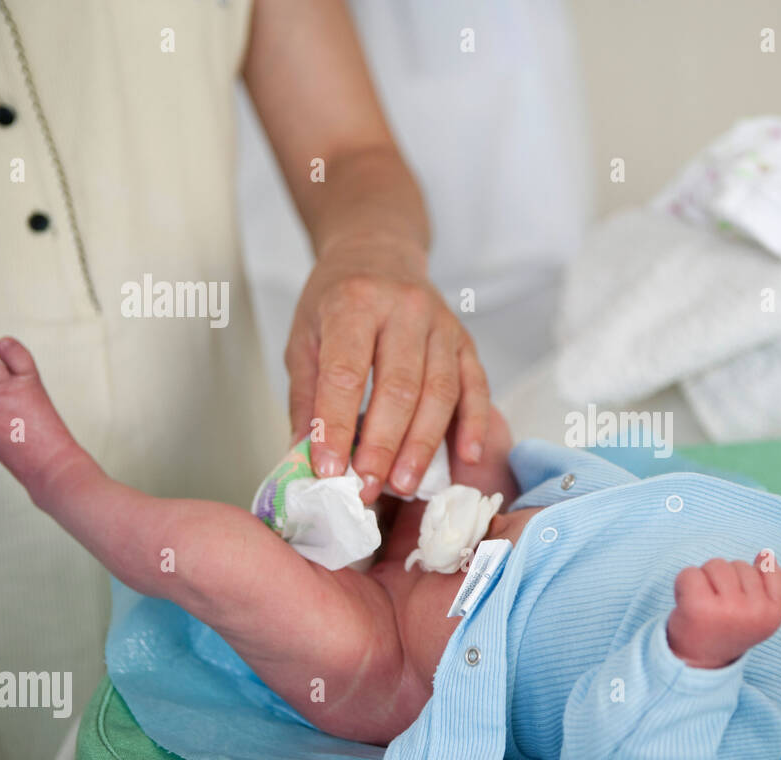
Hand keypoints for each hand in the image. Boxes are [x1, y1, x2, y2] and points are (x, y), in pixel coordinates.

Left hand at [284, 235, 490, 503]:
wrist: (379, 253)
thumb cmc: (337, 302)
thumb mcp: (305, 338)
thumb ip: (307, 397)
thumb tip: (304, 458)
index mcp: (354, 303)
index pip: (346, 373)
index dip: (336, 425)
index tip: (329, 469)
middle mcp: (404, 308)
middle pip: (400, 386)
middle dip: (384, 443)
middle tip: (369, 486)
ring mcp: (441, 324)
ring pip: (440, 392)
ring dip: (423, 444)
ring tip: (404, 485)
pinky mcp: (466, 340)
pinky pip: (476, 386)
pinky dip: (474, 425)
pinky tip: (465, 458)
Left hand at [666, 551, 780, 668]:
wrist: (698, 663)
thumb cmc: (727, 629)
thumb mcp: (759, 612)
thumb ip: (769, 585)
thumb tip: (765, 555)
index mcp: (773, 614)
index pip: (770, 569)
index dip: (749, 579)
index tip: (739, 602)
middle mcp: (754, 612)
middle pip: (739, 565)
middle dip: (725, 580)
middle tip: (719, 608)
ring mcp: (727, 608)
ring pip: (716, 565)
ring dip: (705, 580)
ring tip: (705, 605)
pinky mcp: (698, 605)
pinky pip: (690, 573)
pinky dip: (684, 584)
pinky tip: (687, 604)